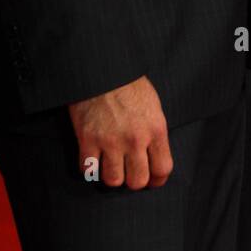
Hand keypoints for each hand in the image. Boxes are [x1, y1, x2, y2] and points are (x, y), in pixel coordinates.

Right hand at [68, 75, 172, 189]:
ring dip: (111, 175)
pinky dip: (90, 167)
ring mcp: (110, 140)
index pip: (162, 169)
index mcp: (155, 129)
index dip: (157, 180)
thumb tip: (153, 158)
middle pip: (137, 182)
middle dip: (133, 180)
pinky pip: (88, 170)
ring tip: (110, 164)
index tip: (151, 179)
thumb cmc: (130, 85)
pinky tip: (93, 157)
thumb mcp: (154, 106)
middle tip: (128, 171)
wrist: (103, 69)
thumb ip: (155, 134)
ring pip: (113, 181)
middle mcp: (135, 139)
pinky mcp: (87, 139)